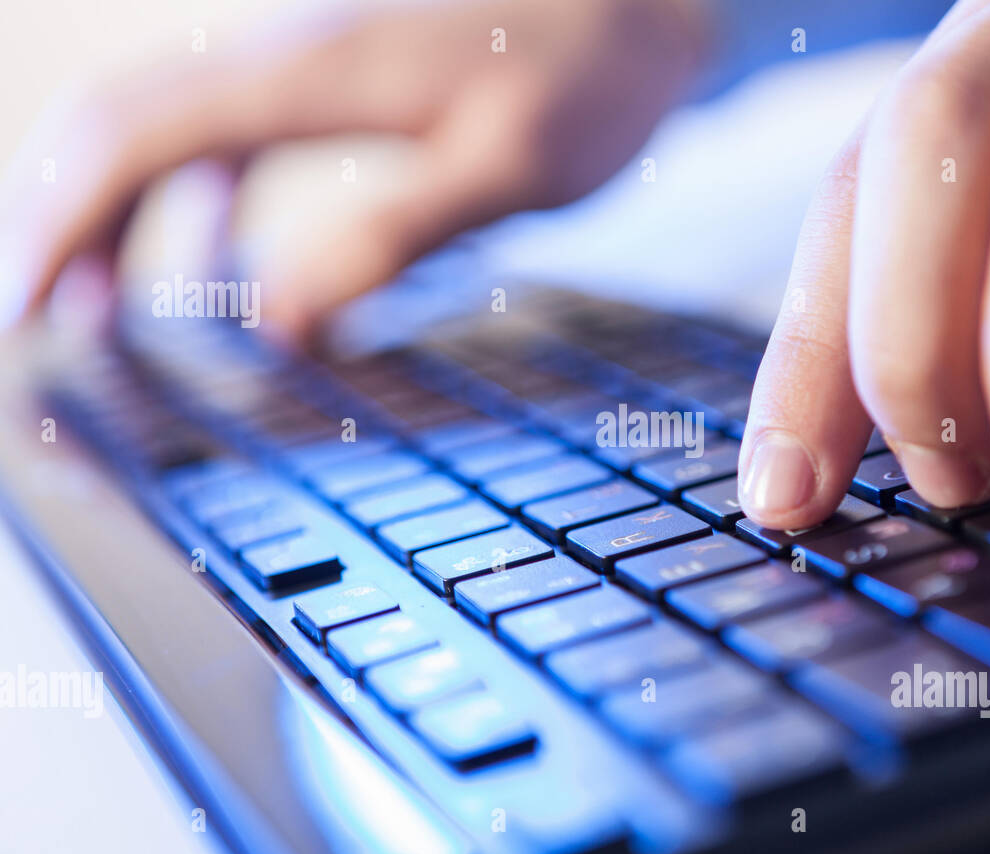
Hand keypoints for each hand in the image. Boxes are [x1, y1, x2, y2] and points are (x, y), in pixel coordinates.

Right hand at [3, 0, 708, 337]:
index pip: (133, 142)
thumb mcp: (507, 168)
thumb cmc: (592, 67)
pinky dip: (197, 202)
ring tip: (105, 309)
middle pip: (122, 127)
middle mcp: (285, 55)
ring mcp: (308, 61)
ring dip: (122, 218)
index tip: (25, 308)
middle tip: (39, 318)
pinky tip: (221, 259)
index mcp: (307, 75)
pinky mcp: (341, 78)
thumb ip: (392, 236)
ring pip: (169, 131)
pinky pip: (233, 137)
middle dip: (63, 222)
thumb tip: (285, 321)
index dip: (60, 226)